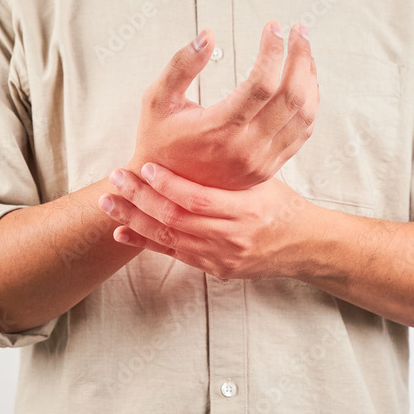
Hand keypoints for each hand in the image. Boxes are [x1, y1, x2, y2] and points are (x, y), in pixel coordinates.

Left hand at [99, 162, 315, 279]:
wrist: (303, 245)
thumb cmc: (281, 204)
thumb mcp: (261, 181)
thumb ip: (227, 171)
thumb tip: (189, 143)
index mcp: (246, 211)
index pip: (198, 199)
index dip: (167, 184)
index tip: (145, 166)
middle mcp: (231, 237)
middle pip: (176, 219)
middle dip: (140, 199)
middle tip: (116, 180)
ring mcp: (221, 257)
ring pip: (169, 239)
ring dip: (134, 220)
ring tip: (109, 203)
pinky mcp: (215, 269)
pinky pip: (175, 255)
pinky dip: (145, 242)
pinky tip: (123, 231)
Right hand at [126, 21, 317, 190]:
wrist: (165, 191)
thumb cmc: (159, 139)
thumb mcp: (157, 99)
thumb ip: (181, 65)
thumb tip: (208, 35)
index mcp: (219, 129)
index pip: (262, 84)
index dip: (272, 50)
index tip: (271, 27)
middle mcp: (245, 149)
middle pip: (292, 96)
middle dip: (300, 57)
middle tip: (297, 30)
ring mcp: (261, 161)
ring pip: (304, 115)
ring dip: (309, 78)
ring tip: (303, 52)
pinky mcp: (269, 167)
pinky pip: (302, 133)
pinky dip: (309, 104)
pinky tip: (302, 82)